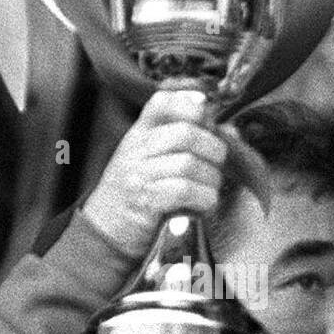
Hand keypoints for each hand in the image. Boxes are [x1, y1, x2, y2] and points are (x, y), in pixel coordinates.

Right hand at [82, 90, 228, 261]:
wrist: (105, 231)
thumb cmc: (136, 194)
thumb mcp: (151, 159)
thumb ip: (184, 142)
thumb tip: (229, 129)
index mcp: (139, 134)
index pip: (162, 102)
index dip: (190, 105)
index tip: (206, 118)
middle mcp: (137, 149)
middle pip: (186, 133)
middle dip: (213, 149)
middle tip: (215, 165)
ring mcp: (139, 174)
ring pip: (190, 164)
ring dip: (210, 180)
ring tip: (209, 190)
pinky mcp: (145, 201)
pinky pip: (185, 191)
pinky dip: (203, 199)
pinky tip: (202, 206)